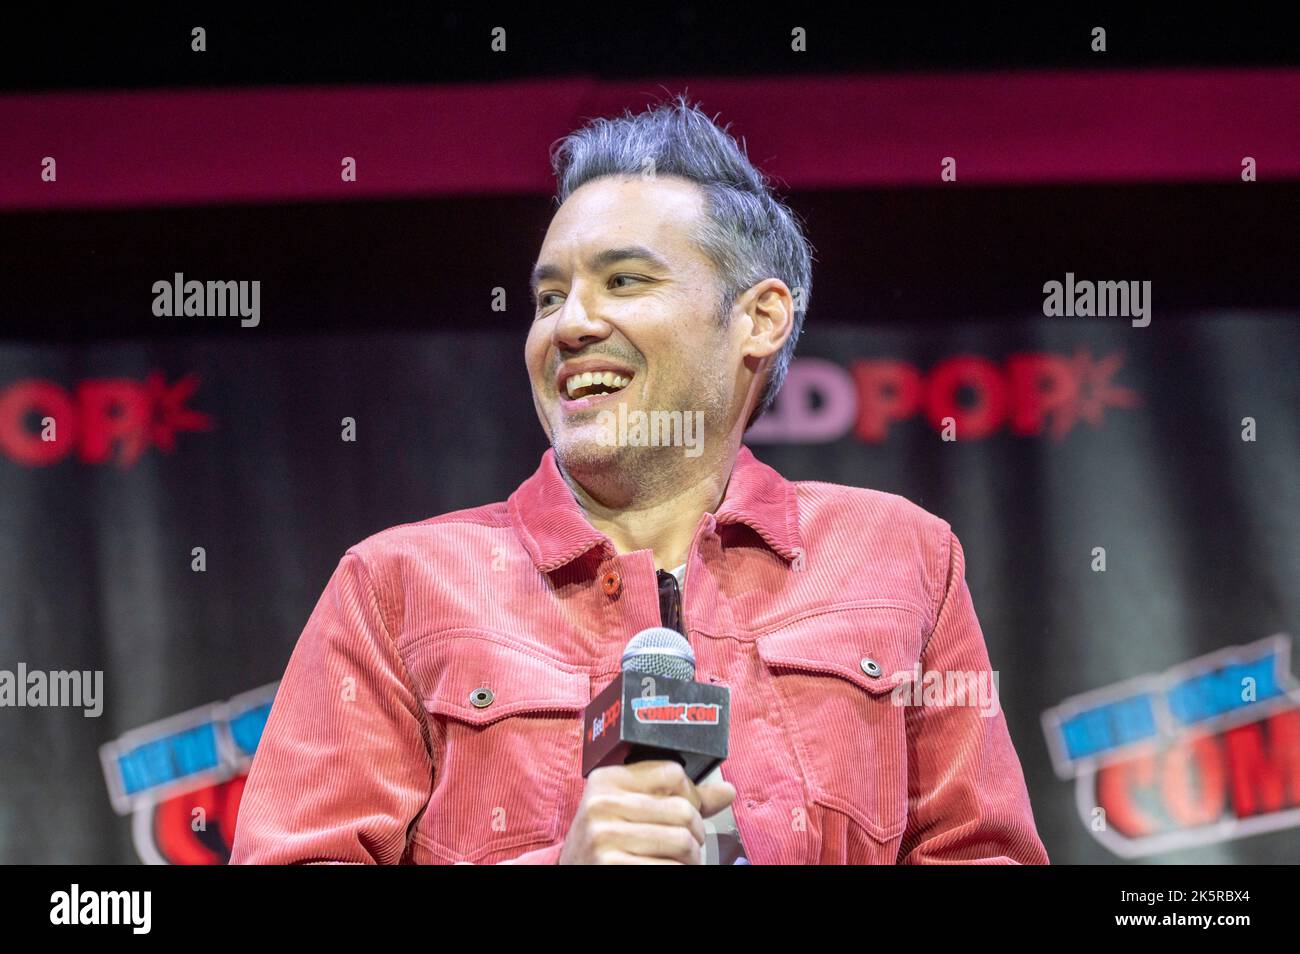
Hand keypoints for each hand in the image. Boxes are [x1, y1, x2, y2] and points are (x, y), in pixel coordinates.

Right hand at [557, 760, 735, 863]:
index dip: (691, 795)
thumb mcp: (628, 810)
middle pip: (683, 810)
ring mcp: (606, 837)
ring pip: (683, 841)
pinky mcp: (612, 865)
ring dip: (692, 858)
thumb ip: (676, 798)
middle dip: (696, 833)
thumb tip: (727, 790)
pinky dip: (679, 871)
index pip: (673, 773)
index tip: (687, 812)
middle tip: (688, 845)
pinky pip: (670, 867)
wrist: (571, 872)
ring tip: (680, 861)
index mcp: (607, 780)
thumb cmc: (606, 842)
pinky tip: (667, 869)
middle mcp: (602, 805)